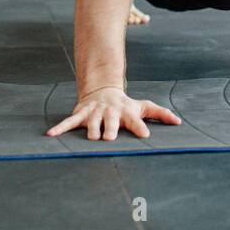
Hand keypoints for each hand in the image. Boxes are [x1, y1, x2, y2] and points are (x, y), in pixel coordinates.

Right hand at [45, 86, 181, 140]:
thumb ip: (160, 114)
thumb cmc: (126, 105)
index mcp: (126, 112)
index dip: (140, 127)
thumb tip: (178, 122)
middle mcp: (110, 112)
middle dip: (110, 128)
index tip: (145, 135)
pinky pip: (69, 122)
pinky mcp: (80, 114)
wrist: (103, 92)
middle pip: (111, 121)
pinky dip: (60, 128)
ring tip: (91, 137)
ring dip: (91, 129)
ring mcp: (95, 112)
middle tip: (110, 137)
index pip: (135, 120)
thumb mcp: (143, 106)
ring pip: (92, 122)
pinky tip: (51, 136)